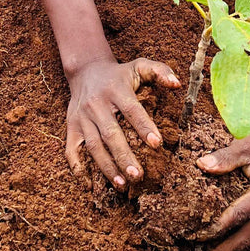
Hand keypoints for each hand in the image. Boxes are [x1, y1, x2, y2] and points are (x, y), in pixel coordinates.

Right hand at [65, 57, 179, 189]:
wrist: (86, 70)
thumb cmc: (119, 74)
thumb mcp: (139, 66)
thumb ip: (160, 71)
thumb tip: (178, 84)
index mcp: (116, 89)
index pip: (131, 109)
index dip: (144, 126)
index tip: (157, 144)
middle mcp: (96, 103)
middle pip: (111, 133)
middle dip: (124, 155)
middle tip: (138, 175)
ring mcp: (81, 117)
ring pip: (93, 145)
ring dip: (106, 166)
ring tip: (122, 184)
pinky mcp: (72, 127)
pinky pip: (71, 150)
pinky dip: (78, 168)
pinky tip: (90, 184)